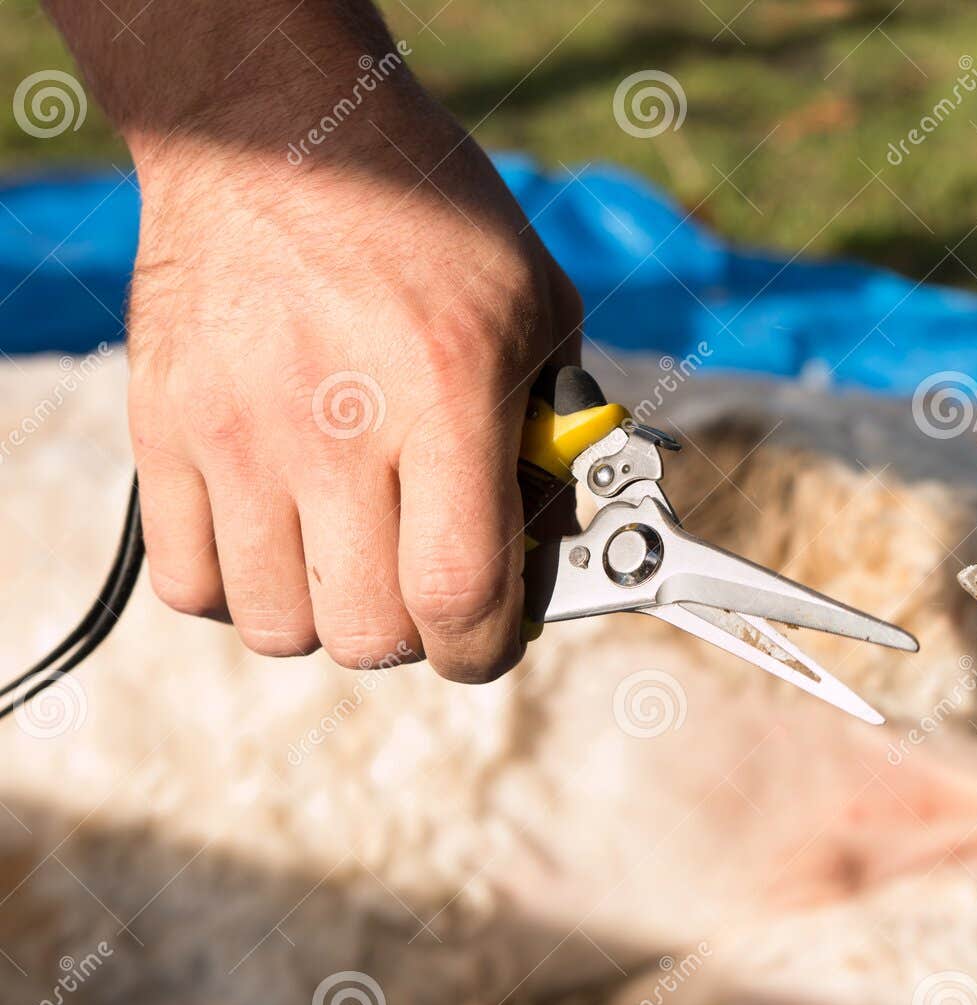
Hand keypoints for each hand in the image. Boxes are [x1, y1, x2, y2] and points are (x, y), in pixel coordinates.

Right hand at [123, 75, 581, 679]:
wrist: (277, 129)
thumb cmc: (427, 214)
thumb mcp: (540, 304)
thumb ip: (558, 430)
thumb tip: (556, 540)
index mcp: (445, 395)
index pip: (461, 597)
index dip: (486, 648)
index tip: (492, 637)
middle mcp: (334, 426)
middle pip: (368, 634)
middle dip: (416, 633)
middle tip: (426, 584)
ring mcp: (236, 434)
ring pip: (276, 627)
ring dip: (327, 617)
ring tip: (351, 556)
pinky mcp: (163, 430)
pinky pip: (188, 584)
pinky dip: (240, 590)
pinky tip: (278, 537)